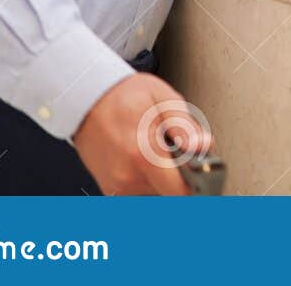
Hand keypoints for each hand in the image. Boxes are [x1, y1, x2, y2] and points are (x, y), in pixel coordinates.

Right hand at [72, 74, 211, 195]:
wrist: (87, 98)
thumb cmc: (124, 96)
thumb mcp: (163, 99)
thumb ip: (185, 127)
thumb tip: (204, 146)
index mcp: (142, 155)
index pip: (179, 192)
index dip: (198, 184)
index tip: (202, 171)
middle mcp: (127, 177)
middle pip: (170, 194)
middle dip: (181, 178)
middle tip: (180, 154)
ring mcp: (116, 186)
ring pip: (156, 195)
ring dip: (165, 181)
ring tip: (161, 155)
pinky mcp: (110, 189)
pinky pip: (140, 194)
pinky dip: (150, 182)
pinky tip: (148, 162)